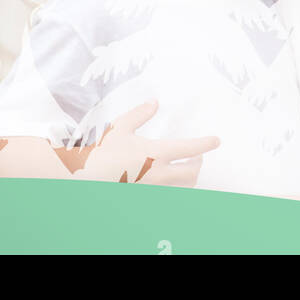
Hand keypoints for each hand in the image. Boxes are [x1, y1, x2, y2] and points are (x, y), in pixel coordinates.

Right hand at [81, 101, 220, 187]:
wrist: (83, 178)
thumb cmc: (102, 151)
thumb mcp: (120, 127)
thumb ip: (140, 114)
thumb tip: (155, 102)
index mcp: (155, 153)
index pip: (189, 148)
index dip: (205, 144)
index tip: (216, 140)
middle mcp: (158, 174)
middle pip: (192, 173)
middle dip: (198, 164)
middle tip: (198, 156)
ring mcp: (152, 189)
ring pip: (182, 188)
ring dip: (188, 178)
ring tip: (185, 168)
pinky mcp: (145, 198)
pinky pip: (167, 196)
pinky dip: (174, 189)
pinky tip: (169, 181)